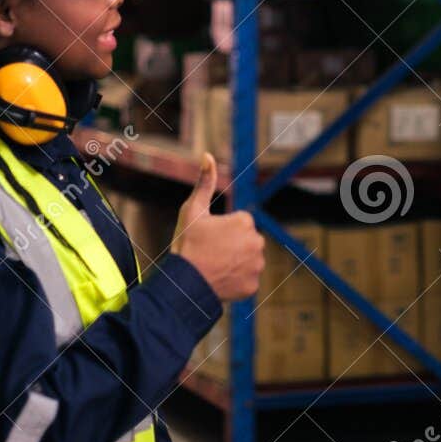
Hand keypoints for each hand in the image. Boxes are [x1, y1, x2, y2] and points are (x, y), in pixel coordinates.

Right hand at [174, 153, 265, 301]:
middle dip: (232, 245)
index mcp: (245, 221)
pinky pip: (247, 279)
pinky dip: (237, 280)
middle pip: (245, 241)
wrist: (183, 283)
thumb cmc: (187, 244)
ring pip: (248, 260)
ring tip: (215, 266)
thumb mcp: (192, 210)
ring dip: (236, 262)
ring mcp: (256, 265)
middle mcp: (257, 241)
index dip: (221, 230)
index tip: (208, 238)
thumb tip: (208, 155)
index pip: (238, 223)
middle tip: (211, 253)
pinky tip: (220, 279)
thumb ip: (204, 183)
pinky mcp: (254, 286)